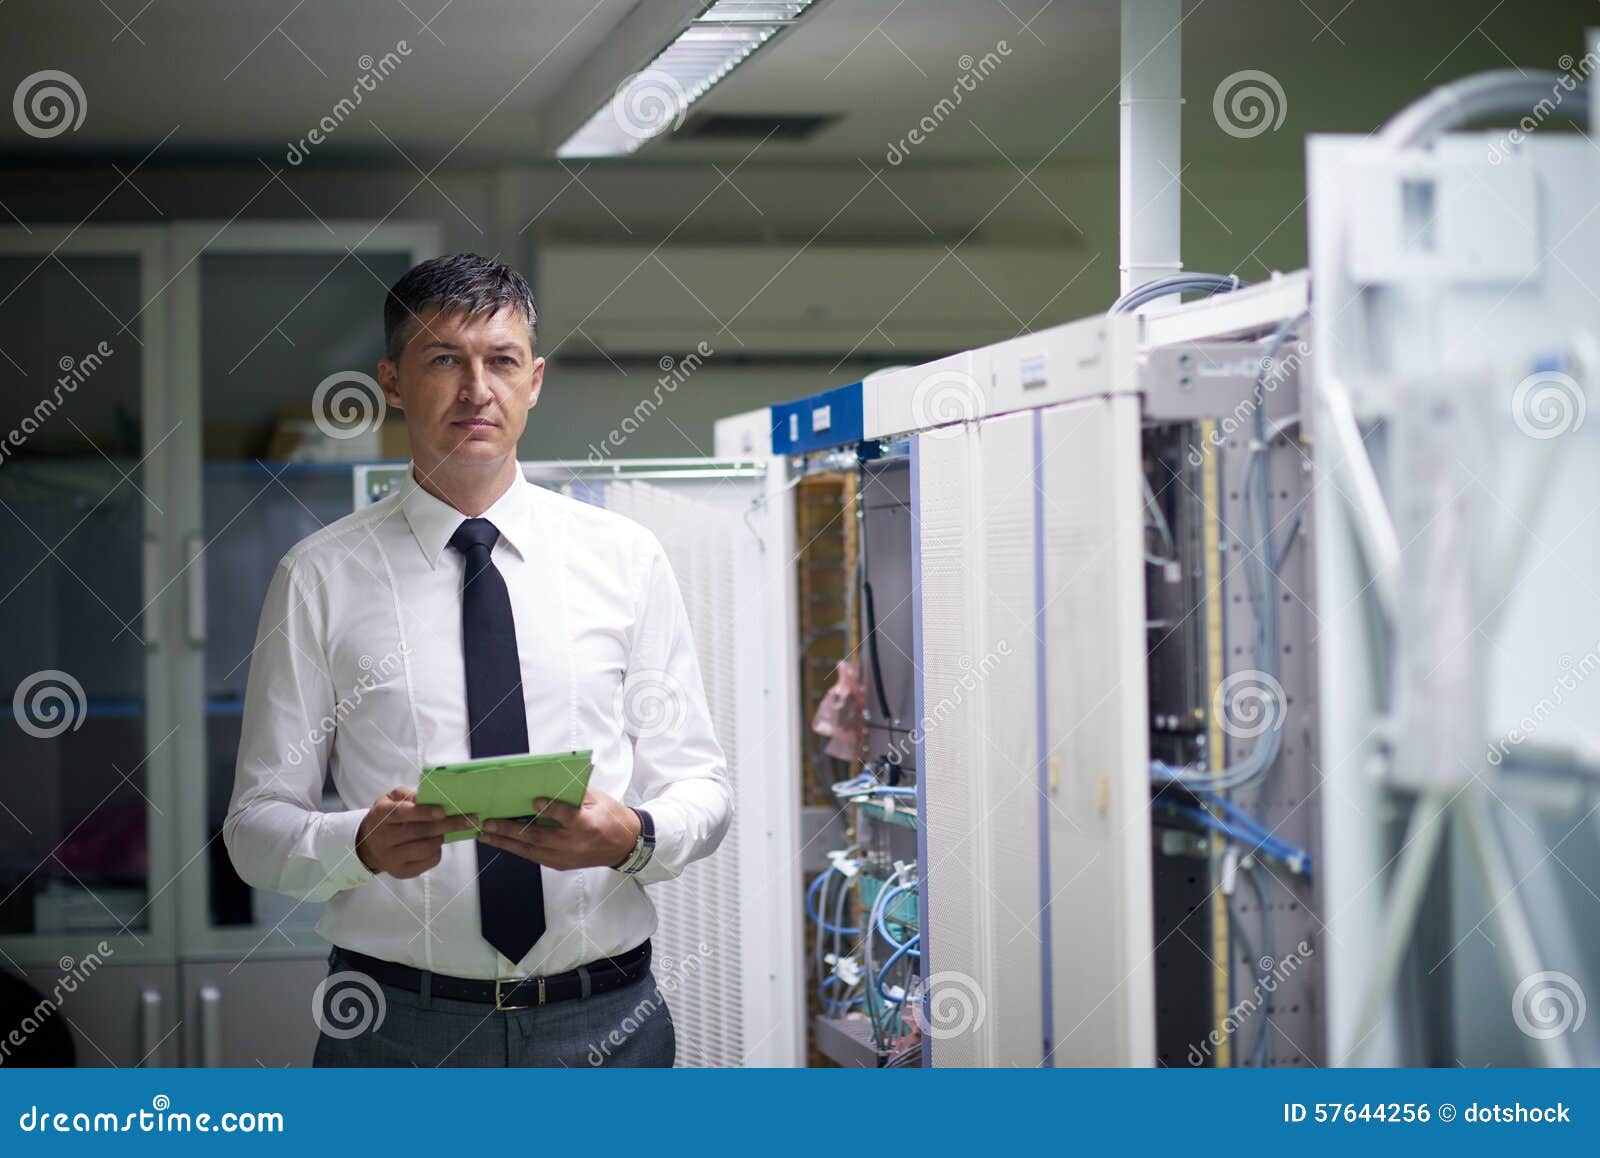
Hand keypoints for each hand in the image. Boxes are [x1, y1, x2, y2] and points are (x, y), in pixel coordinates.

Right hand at [356, 786, 476, 878]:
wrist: (370, 844)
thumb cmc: (388, 815)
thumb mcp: (392, 799)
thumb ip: (408, 795)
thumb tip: (430, 797)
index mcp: (380, 816)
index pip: (402, 813)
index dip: (423, 812)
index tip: (443, 811)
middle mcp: (382, 838)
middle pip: (419, 832)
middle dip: (447, 824)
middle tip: (470, 819)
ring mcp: (390, 858)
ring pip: (425, 848)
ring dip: (440, 837)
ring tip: (444, 830)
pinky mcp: (400, 872)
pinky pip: (428, 861)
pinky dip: (437, 850)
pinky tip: (435, 843)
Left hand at [477, 786, 640, 870]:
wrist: (624, 845)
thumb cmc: (611, 817)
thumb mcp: (598, 799)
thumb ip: (573, 794)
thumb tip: (547, 783)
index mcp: (588, 825)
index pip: (567, 817)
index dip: (550, 809)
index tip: (534, 800)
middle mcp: (574, 844)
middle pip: (539, 837)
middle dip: (511, 830)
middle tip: (490, 823)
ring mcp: (566, 857)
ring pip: (530, 851)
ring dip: (505, 842)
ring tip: (485, 835)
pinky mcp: (560, 864)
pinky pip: (533, 856)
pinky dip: (516, 848)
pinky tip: (501, 841)